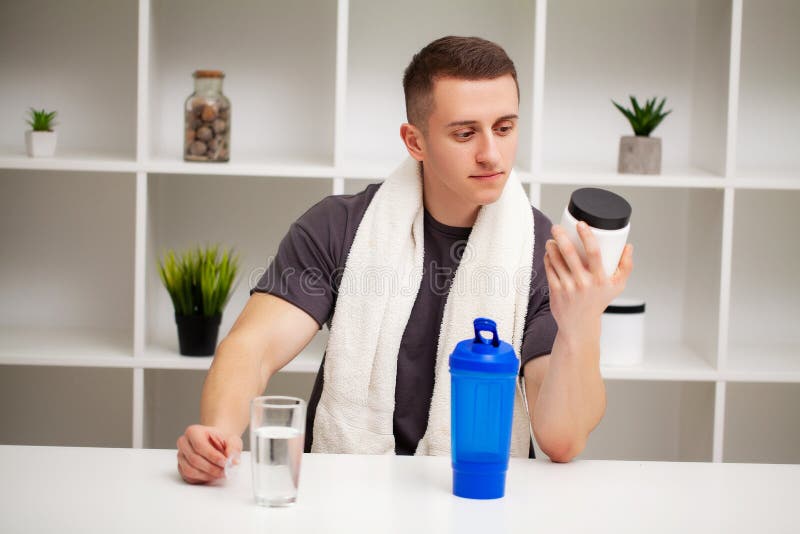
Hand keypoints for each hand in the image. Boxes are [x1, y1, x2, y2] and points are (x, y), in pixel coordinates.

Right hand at [176, 424, 242, 484]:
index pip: (200, 445)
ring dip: (207, 475)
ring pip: (190, 470)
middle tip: (224, 471)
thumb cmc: (221, 440)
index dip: (213, 456)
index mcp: (193, 431)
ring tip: (220, 474)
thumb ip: (233, 449)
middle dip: (211, 468)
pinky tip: (212, 475)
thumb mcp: (232, 440)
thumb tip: (233, 461)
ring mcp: (181, 456)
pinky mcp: (181, 468)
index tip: (225, 462)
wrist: (216, 443)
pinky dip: (201, 479)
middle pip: (194, 459)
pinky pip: (188, 477)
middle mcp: (183, 443)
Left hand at [543, 221, 633, 343]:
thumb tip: (628, 246)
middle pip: (570, 253)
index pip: (594, 252)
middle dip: (561, 236)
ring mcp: (568, 287)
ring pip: (556, 260)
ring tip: (552, 239)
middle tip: (557, 227)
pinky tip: (549, 252)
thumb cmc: (598, 302)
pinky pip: (549, 269)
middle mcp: (584, 283)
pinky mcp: (555, 291)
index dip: (586, 236)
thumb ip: (626, 266)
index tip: (581, 224)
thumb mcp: (617, 286)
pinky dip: (548, 258)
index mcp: (600, 279)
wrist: (580, 324)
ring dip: (552, 246)